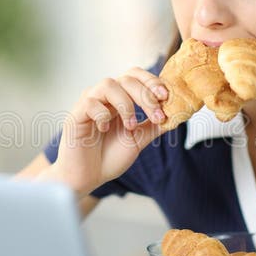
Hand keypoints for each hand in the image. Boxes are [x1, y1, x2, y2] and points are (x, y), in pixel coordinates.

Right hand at [46, 68, 168, 195]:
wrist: (86, 178)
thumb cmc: (108, 158)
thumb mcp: (138, 140)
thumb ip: (154, 126)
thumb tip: (179, 113)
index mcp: (119, 99)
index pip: (136, 77)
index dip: (152, 82)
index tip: (166, 97)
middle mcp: (104, 97)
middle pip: (126, 78)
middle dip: (146, 95)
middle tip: (158, 114)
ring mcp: (89, 103)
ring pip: (109, 85)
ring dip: (126, 104)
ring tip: (131, 126)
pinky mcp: (76, 114)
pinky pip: (90, 103)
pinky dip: (102, 115)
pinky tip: (104, 131)